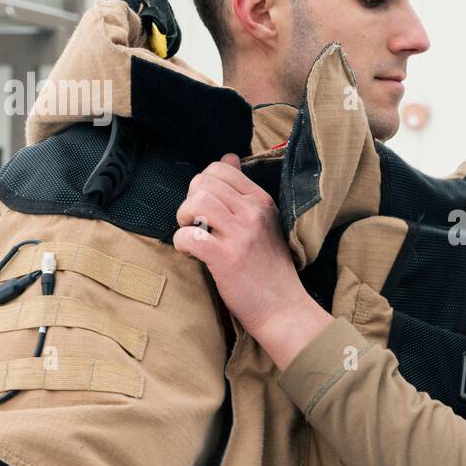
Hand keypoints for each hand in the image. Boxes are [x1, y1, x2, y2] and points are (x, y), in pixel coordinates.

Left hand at [174, 155, 331, 369]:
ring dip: (184, 219)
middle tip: (195, 223)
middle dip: (190, 200)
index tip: (206, 208)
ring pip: (196, 203)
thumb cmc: (270, 268)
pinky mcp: (227, 258)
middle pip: (203, 183)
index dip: (203, 185)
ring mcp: (241, 235)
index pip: (221, 169)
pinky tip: (191, 252)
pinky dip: (182, 243)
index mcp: (262, 201)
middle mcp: (253, 213)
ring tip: (193, 234)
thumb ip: (243, 191)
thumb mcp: (265, 221)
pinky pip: (189, 236)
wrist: (283, 308)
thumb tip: (228, 157)